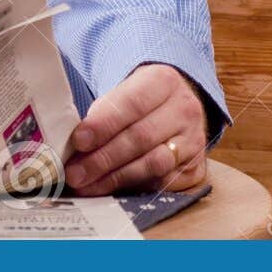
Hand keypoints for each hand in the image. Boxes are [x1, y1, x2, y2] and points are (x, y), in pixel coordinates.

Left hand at [64, 63, 208, 195]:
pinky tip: (110, 190)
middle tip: (75, 173)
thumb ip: (102, 115)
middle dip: (103, 158)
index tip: (79, 141)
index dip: (104, 125)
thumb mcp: (123, 93)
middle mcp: (184, 109)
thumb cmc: (140, 101)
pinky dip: (133, 187)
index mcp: (163, 81)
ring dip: (115, 177)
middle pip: (141, 137)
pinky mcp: (195, 167)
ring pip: (153, 163)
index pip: (132, 104)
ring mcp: (194, 140)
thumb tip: (75, 146)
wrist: (176, 108)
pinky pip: (162, 182)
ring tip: (87, 185)